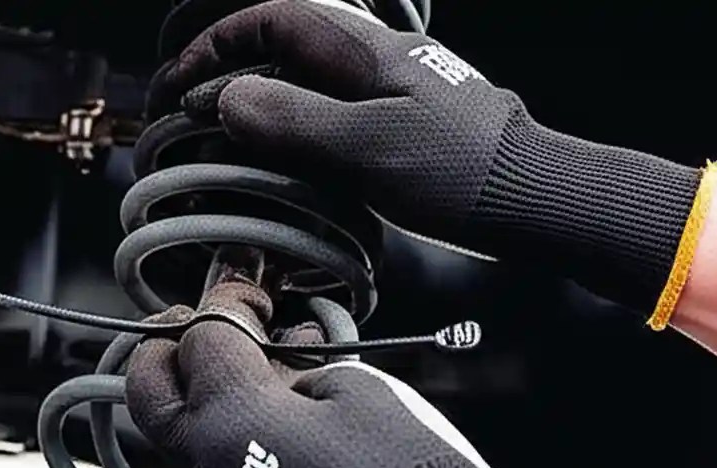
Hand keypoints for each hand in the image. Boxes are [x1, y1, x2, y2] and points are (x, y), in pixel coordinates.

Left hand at [123, 278, 627, 467]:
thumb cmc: (402, 466)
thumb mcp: (353, 386)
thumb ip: (297, 364)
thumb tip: (281, 360)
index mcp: (228, 415)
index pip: (201, 333)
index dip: (229, 298)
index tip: (256, 287)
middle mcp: (206, 463)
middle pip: (149, 388)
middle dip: (169, 344)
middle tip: (209, 322)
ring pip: (182, 433)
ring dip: (206, 395)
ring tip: (265, 369)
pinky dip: (235, 438)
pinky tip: (285, 423)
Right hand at [150, 0, 710, 317]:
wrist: (533, 199)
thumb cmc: (460, 172)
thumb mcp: (365, 148)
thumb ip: (293, 120)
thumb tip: (229, 99)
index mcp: (364, 51)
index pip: (273, 20)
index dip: (217, 44)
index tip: (182, 82)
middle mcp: (374, 63)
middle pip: (283, 50)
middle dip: (230, 76)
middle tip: (192, 116)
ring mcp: (389, 94)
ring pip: (305, 86)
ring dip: (260, 107)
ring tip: (226, 144)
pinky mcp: (401, 129)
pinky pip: (330, 118)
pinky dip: (294, 135)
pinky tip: (284, 166)